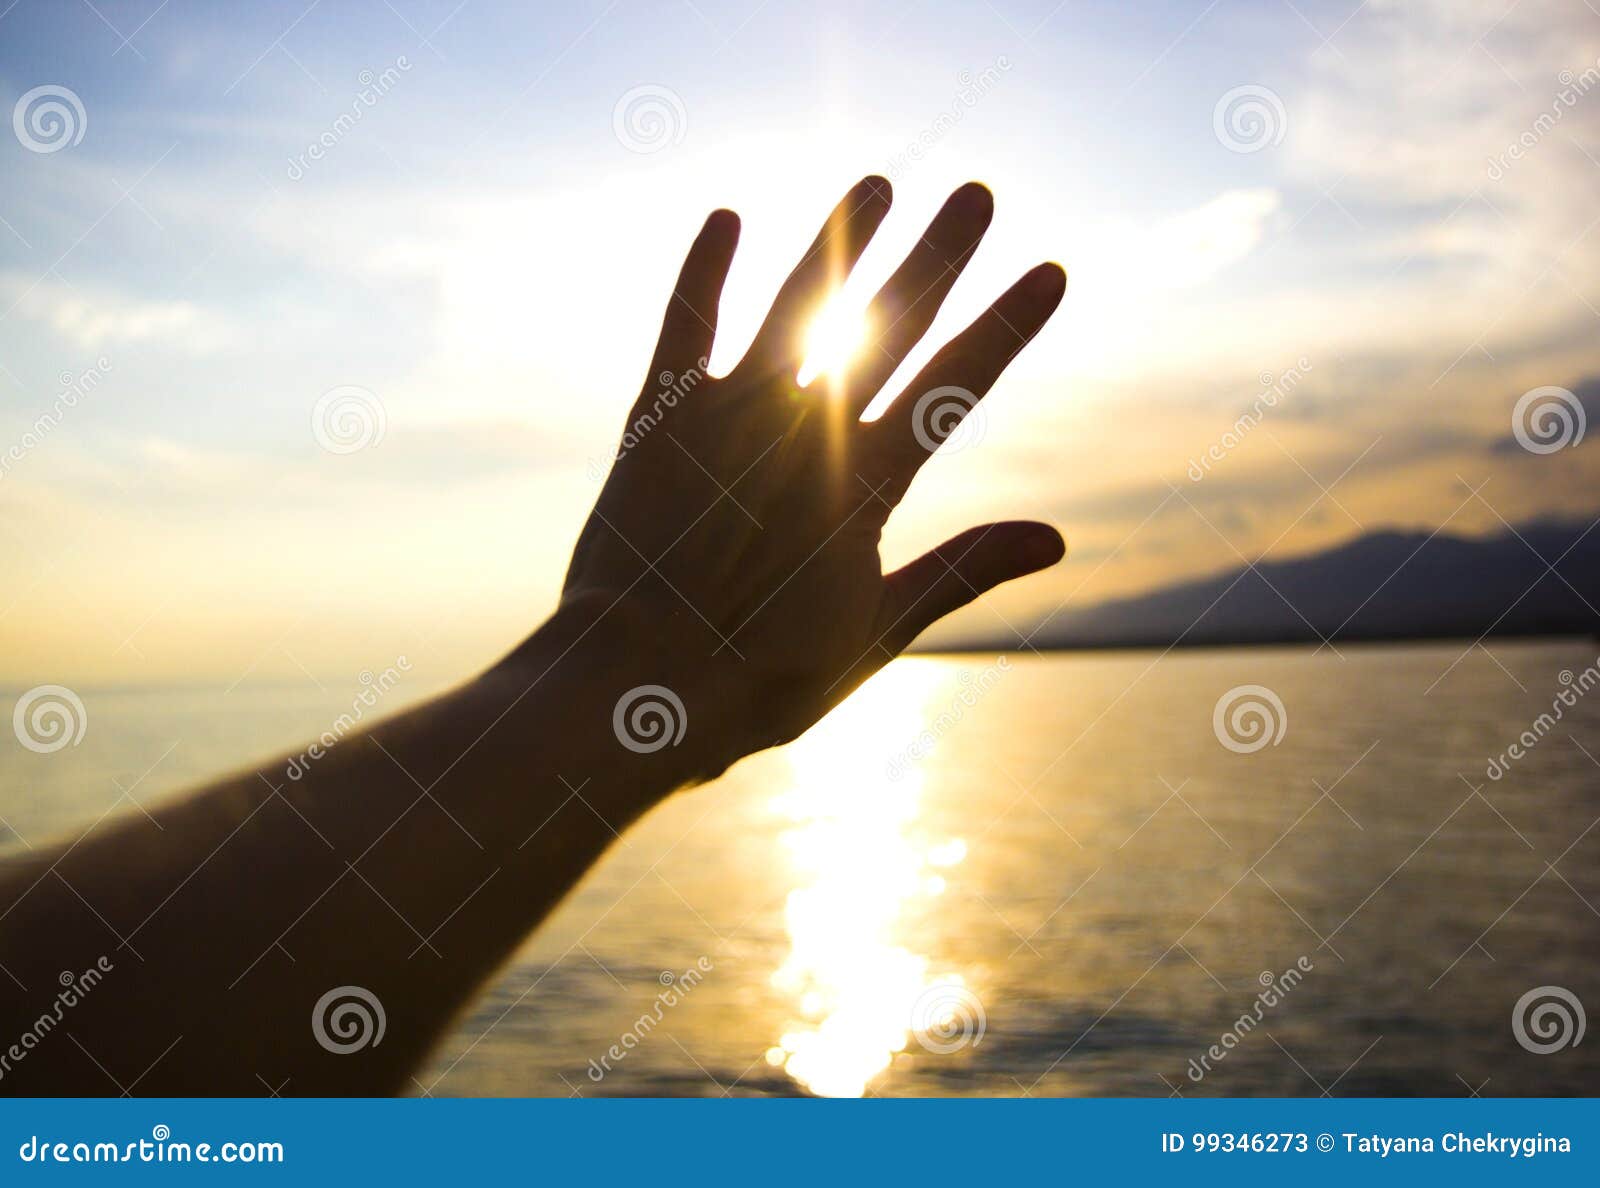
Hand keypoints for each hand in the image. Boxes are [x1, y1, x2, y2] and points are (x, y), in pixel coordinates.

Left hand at [559, 176, 1066, 779]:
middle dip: (938, 257)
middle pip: (886, 326)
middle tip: (980, 193)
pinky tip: (725, 216)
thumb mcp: (876, 634)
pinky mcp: (660, 421)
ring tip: (877, 184)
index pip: (955, 386)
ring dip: (841, 242)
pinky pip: (683, 328)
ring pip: (795, 305)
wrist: (634, 690)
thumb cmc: (758, 680)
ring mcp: (729, 417)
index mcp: (864, 485)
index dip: (1005, 326)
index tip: (1051, 270)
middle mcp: (803, 431)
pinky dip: (701, 272)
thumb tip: (1056, 539)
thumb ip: (961, 571)